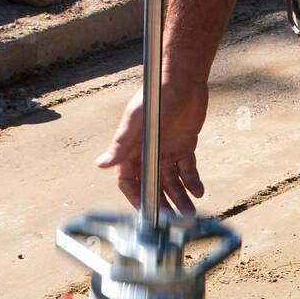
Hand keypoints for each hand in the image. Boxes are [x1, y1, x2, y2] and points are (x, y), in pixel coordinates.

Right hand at [98, 75, 208, 214]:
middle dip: (161, 203)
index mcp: (132, 149)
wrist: (183, 79)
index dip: (136, 197)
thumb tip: (101, 165)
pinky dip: (193, 182)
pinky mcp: (184, 146)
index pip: (128, 180)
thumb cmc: (155, 95)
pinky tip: (199, 192)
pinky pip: (188, 170)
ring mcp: (166, 150)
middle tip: (171, 219)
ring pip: (172, 181)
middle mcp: (148, 153)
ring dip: (180, 197)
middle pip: (152, 186)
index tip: (146, 212)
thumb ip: (121, 144)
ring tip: (189, 212)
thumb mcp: (136, 121)